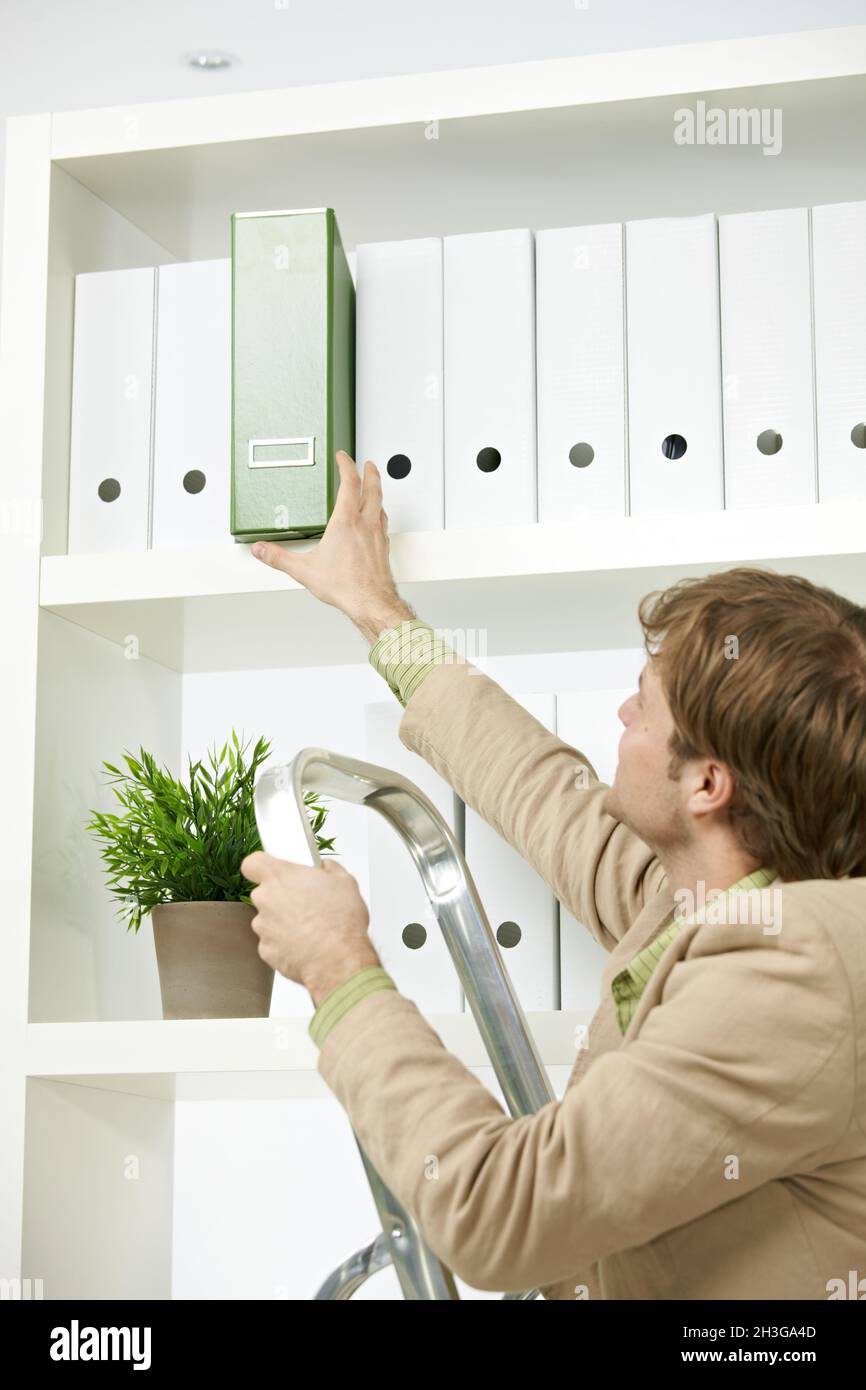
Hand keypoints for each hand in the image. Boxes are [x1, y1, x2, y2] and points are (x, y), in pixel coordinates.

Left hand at [240, 850, 380, 1004]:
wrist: (337, 959)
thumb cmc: (340, 921)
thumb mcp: (345, 882)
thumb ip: (330, 869)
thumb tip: (327, 868)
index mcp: (281, 876)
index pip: (253, 863)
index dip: (262, 866)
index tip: (273, 870)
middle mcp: (266, 899)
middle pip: (265, 893)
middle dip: (282, 897)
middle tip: (306, 902)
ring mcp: (263, 927)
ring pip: (269, 920)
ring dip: (285, 922)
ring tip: (311, 927)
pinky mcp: (266, 950)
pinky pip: (273, 943)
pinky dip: (286, 944)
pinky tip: (306, 944)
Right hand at [250, 451, 414, 641]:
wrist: (371, 603)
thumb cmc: (346, 586)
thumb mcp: (304, 570)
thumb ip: (279, 557)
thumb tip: (261, 550)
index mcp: (346, 521)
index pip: (350, 483)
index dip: (347, 465)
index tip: (344, 457)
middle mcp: (365, 524)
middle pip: (373, 489)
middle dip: (370, 473)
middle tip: (369, 464)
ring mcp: (377, 536)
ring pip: (381, 505)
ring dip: (377, 493)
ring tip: (373, 490)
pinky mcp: (383, 549)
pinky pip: (383, 524)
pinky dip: (379, 515)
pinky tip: (375, 522)